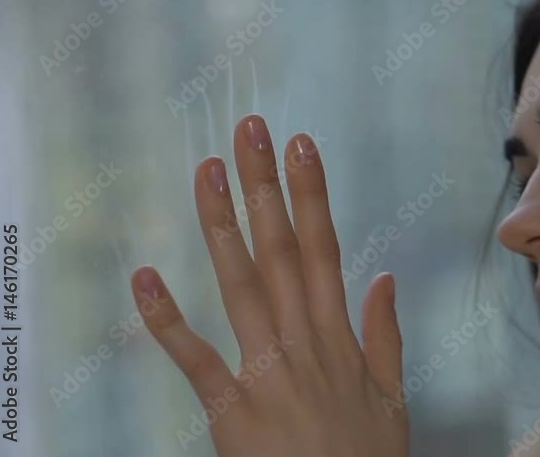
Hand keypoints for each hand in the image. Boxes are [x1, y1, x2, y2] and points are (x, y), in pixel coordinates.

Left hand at [129, 113, 408, 455]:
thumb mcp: (393, 398)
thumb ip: (386, 336)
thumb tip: (387, 279)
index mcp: (339, 336)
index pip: (325, 249)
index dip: (312, 195)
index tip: (301, 146)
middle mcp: (302, 340)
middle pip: (283, 250)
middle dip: (266, 187)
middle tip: (249, 130)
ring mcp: (265, 371)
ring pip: (242, 285)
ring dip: (224, 226)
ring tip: (207, 172)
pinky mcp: (230, 408)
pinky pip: (195, 359)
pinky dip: (168, 320)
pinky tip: (146, 276)